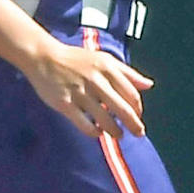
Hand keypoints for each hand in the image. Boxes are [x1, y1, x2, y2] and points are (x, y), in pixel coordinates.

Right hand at [21, 33, 152, 136]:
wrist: (44, 57)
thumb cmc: (77, 60)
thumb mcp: (104, 60)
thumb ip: (127, 73)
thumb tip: (149, 85)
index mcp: (106, 68)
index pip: (131, 94)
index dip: (138, 108)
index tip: (138, 116)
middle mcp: (95, 80)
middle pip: (122, 109)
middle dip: (133, 124)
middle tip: (139, 134)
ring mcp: (79, 93)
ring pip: (104, 119)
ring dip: (115, 131)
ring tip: (118, 135)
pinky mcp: (65, 104)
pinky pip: (84, 124)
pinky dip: (94, 132)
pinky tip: (98, 132)